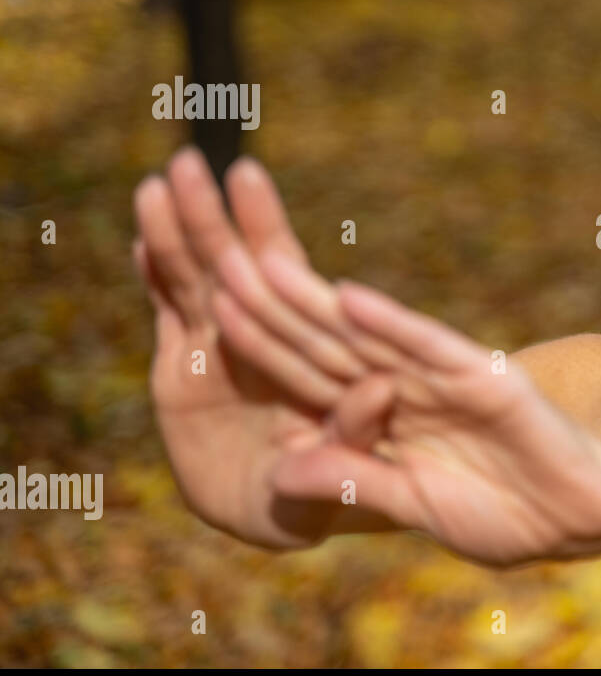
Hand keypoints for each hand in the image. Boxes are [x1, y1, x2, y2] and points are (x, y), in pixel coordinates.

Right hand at [132, 148, 401, 548]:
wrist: (277, 514)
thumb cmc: (332, 494)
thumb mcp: (351, 470)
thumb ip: (359, 433)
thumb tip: (382, 388)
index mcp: (311, 346)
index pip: (289, 275)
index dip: (265, 228)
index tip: (248, 180)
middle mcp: (266, 335)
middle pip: (237, 264)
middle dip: (212, 215)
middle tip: (192, 161)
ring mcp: (221, 346)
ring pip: (196, 279)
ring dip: (177, 233)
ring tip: (158, 185)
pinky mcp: (182, 367)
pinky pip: (168, 310)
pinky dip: (154, 276)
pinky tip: (143, 239)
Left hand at [216, 254, 600, 567]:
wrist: (584, 511)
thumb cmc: (507, 516)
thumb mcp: (417, 506)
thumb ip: (356, 481)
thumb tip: (280, 470)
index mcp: (386, 423)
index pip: (311, 380)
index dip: (262, 348)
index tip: (208, 315)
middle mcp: (406, 390)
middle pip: (326, 344)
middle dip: (270, 307)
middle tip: (215, 255)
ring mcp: (443, 379)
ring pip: (367, 334)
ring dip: (313, 302)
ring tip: (260, 261)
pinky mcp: (486, 377)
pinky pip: (430, 348)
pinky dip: (392, 325)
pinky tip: (350, 296)